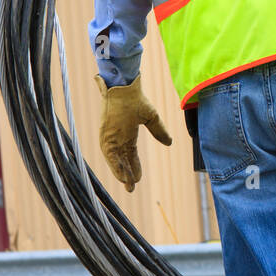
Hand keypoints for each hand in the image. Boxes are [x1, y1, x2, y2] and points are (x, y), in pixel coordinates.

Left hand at [95, 74, 171, 190]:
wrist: (125, 87)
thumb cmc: (136, 98)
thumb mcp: (151, 118)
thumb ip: (159, 131)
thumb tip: (170, 143)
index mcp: (127, 134)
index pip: (130, 155)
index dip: (135, 167)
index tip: (138, 179)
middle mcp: (117, 137)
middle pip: (122, 160)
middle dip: (127, 174)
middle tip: (131, 189)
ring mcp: (110, 136)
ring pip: (115, 159)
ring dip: (121, 172)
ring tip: (127, 184)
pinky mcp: (105, 134)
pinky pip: (109, 154)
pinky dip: (115, 165)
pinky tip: (121, 175)